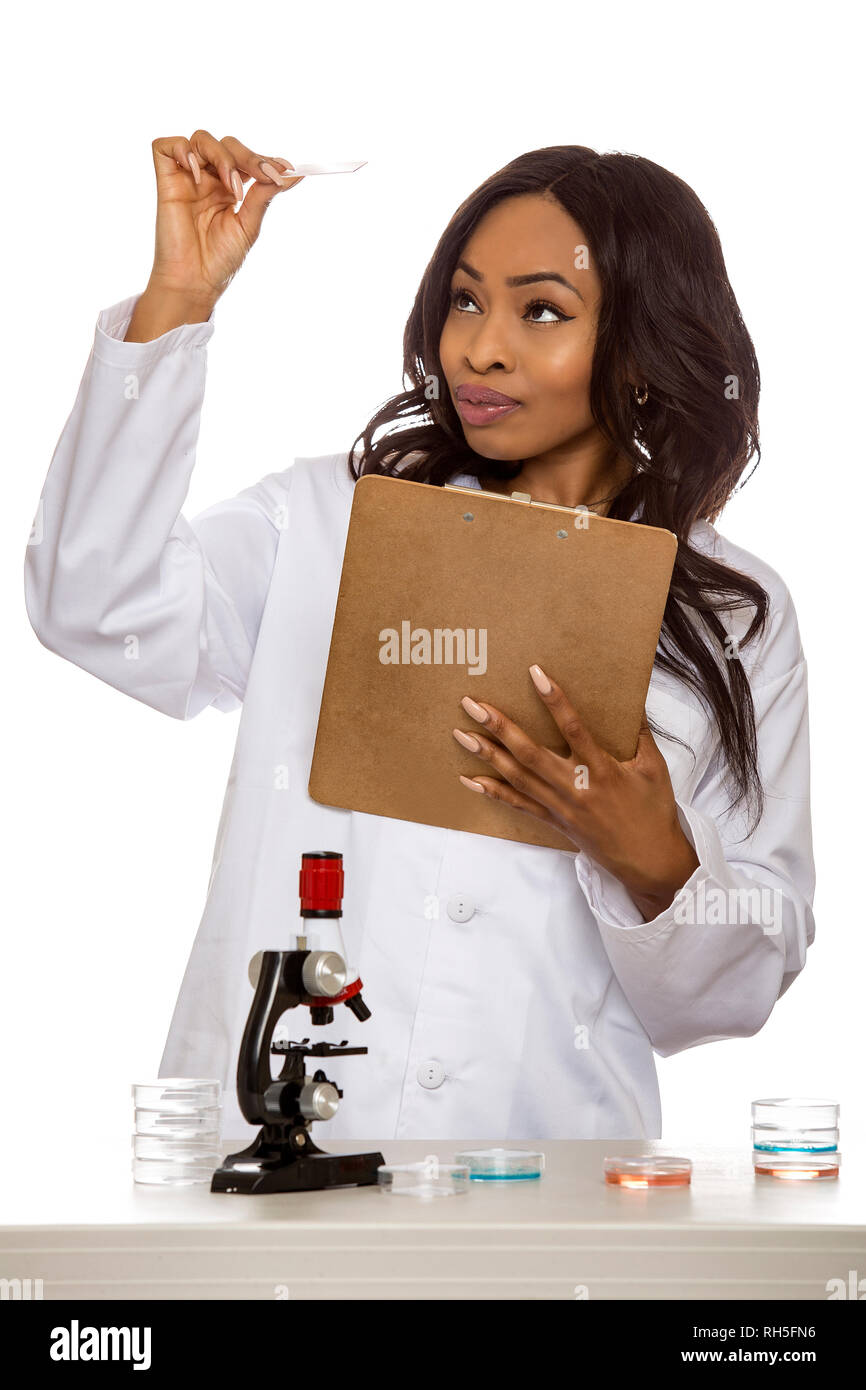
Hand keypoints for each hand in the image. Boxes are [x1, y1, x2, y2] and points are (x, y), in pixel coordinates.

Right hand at [144, 130, 303, 306]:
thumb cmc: (220, 260)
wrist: (195, 282)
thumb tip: (294, 174)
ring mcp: (187, 178)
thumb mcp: (249, 224)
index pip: (246, 158)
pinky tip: (198, 176)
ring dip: (222, 156)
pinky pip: (166, 147)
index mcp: (229, 188)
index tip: (286, 169)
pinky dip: (184, 151)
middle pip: (227, 144)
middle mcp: (208, 179)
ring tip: (231, 187)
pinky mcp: (166, 181)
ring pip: (201, 139)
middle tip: (263, 176)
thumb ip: (264, 194)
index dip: (265, 158)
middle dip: (248, 156)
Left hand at [453, 663, 699, 919]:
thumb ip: (640, 733)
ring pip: (517, 777)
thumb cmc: (654, 812)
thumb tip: (630, 700)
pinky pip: (518, 805)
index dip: (554, 700)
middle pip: (530, 753)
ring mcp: (560, 806)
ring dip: (487, 754)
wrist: (649, 861)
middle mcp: (575, 787)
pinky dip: (492, 792)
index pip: (573, 729)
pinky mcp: (553, 821)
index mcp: (602, 770)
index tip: (535, 674)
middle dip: (499, 727)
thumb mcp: (654, 768)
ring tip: (461, 734)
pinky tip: (469, 779)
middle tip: (472, 705)